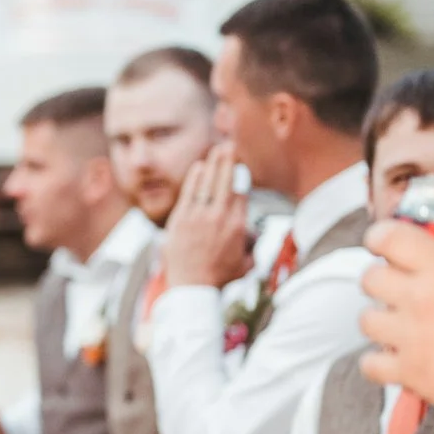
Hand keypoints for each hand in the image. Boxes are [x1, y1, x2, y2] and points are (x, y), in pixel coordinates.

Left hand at [160, 147, 256, 289]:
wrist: (191, 288)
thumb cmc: (218, 279)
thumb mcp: (246, 265)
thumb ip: (252, 248)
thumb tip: (252, 239)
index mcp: (237, 227)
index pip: (241, 194)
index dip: (241, 179)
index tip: (240, 168)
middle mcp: (219, 217)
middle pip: (226, 181)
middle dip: (229, 161)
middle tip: (230, 145)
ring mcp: (198, 216)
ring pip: (208, 183)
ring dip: (213, 164)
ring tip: (217, 149)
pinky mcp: (180, 219)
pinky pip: (189, 192)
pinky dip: (195, 178)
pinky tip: (199, 166)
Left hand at [359, 222, 433, 425]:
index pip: (389, 237)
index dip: (382, 236)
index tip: (385, 242)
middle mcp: (420, 301)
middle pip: (369, 278)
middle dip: (382, 277)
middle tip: (401, 285)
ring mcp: (411, 340)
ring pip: (365, 320)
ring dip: (380, 318)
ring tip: (401, 322)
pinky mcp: (411, 375)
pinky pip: (370, 364)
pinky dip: (378, 362)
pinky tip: (398, 358)